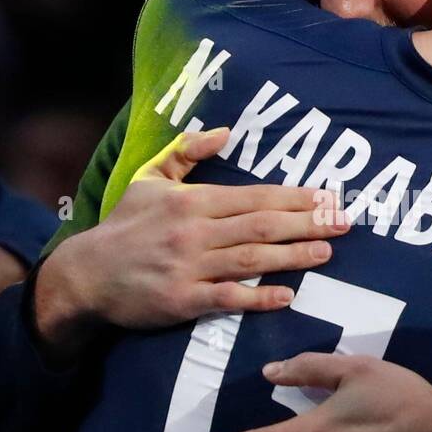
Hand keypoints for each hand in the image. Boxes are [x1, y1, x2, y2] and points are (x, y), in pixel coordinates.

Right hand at [34, 127, 348, 358]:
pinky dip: (259, 297)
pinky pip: (228, 298)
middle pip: (262, 224)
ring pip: (252, 258)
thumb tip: (224, 132)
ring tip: (328, 252)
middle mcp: (195, 230)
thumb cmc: (125, 226)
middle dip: (308, 222)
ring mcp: (190, 266)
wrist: (86, 274)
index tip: (328, 197)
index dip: (295, 198)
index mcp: (192, 200)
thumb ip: (186, 151)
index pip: (254, 196)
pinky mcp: (184, 300)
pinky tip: (288, 295)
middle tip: (344, 222)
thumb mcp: (148, 177)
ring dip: (294, 255)